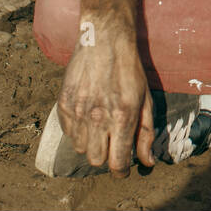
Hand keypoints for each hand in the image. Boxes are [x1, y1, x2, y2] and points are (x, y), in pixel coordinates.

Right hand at [56, 17, 155, 175]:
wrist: (105, 39)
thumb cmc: (130, 69)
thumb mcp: (145, 99)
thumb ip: (147, 133)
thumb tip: (148, 161)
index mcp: (122, 117)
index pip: (117, 163)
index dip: (121, 170)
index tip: (122, 168)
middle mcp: (98, 117)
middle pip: (96, 160)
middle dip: (106, 156)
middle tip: (112, 143)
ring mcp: (77, 111)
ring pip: (80, 148)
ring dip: (91, 143)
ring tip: (99, 126)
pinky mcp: (63, 103)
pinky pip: (68, 132)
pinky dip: (77, 131)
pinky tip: (87, 116)